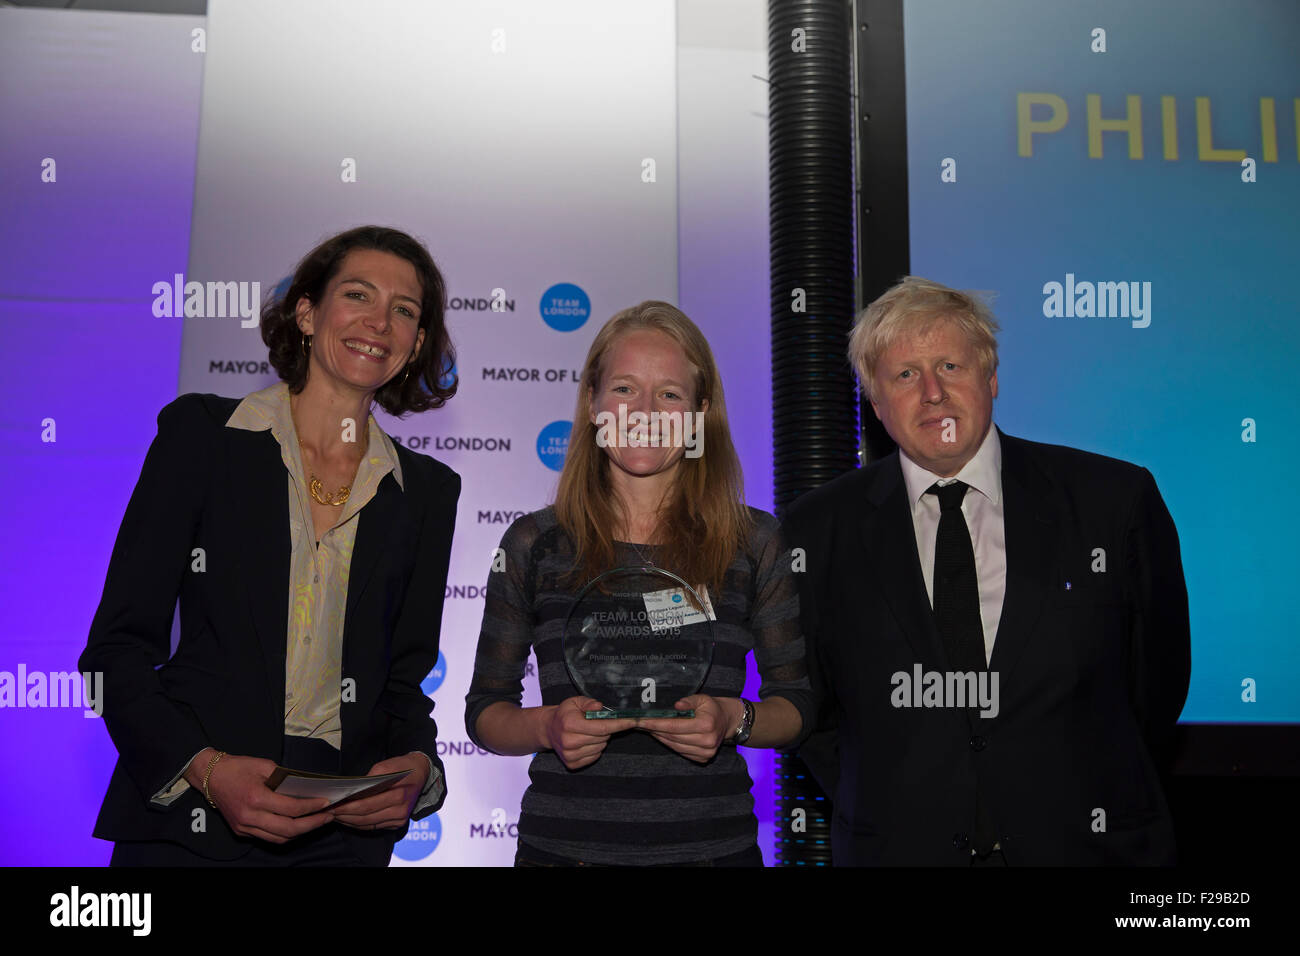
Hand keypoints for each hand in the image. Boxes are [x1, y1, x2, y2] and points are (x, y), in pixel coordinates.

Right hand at [194, 751, 334, 843]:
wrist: (211, 776)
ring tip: (317, 822)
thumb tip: (306, 787)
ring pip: (279, 839)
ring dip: (301, 833)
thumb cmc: (238, 767)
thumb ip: (285, 778)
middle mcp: (249, 816)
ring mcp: (244, 827)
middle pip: (288, 829)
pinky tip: (297, 825)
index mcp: (256, 798)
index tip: (326, 803)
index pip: (291, 808)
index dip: (312, 807)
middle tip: (328, 817)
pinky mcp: (241, 831)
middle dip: (312, 824)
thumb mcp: (265, 765)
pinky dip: (285, 834)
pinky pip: (268, 838)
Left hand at [333, 753, 429, 830]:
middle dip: (345, 815)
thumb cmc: (402, 767)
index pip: (367, 804)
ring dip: (349, 821)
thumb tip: (352, 790)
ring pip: (368, 825)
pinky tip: (348, 819)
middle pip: (366, 817)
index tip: (332, 805)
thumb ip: (370, 778)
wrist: (422, 773)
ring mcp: (400, 819)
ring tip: (334, 816)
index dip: (348, 807)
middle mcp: (401, 810)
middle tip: (328, 811)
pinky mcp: (397, 824)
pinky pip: (374, 827)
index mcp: (399, 794)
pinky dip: (359, 824)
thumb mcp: (387, 765)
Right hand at [545, 697, 637, 769]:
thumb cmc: (565, 714)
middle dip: (607, 729)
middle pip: (603, 738)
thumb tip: (600, 708)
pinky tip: (585, 741)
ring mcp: (570, 755)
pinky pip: (594, 757)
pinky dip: (595, 748)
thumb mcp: (575, 701)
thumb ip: (589, 703)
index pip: (602, 727)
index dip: (620, 724)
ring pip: (600, 748)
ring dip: (600, 739)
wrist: (549, 729)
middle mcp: (569, 741)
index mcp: (570, 724)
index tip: (633, 721)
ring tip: (588, 732)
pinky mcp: (571, 764)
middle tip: (596, 723)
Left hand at [636, 695, 741, 763]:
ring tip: (649, 729)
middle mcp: (707, 741)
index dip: (657, 724)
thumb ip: (689, 701)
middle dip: (655, 730)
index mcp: (706, 725)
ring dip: (661, 738)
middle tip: (640, 724)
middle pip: (673, 737)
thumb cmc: (712, 708)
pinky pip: (681, 752)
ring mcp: (706, 752)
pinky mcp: (703, 758)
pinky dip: (670, 744)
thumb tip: (676, 705)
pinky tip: (662, 736)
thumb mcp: (702, 698)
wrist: (727, 721)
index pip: (675, 726)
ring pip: (676, 747)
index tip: (641, 721)